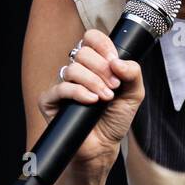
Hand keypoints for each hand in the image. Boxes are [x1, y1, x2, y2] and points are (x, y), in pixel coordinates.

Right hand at [37, 28, 145, 175]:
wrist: (103, 146)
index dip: (103, 45)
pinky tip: (92, 101)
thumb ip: (133, 73)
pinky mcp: (50, 101)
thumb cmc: (115, 119)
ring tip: (106, 98)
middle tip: (114, 86)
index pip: (91, 38)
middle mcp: (77, 71)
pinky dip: (79, 92)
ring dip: (94, 82)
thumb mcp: (134, 94)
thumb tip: (118, 61)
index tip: (114, 60)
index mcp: (95, 64)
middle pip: (83, 52)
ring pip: (73, 69)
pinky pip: (61, 88)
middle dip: (102, 68)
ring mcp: (62, 85)